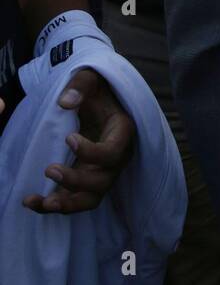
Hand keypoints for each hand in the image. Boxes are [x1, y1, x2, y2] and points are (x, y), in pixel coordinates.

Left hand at [23, 67, 135, 213]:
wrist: (98, 100)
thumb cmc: (97, 89)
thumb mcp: (91, 79)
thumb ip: (80, 86)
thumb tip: (64, 103)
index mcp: (122, 132)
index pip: (112, 152)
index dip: (92, 152)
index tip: (68, 138)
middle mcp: (116, 158)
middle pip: (102, 181)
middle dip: (76, 181)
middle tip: (49, 170)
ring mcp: (103, 172)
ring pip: (91, 198)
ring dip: (67, 204)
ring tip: (42, 202)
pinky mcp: (87, 181)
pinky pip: (76, 201)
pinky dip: (55, 205)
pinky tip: (32, 202)